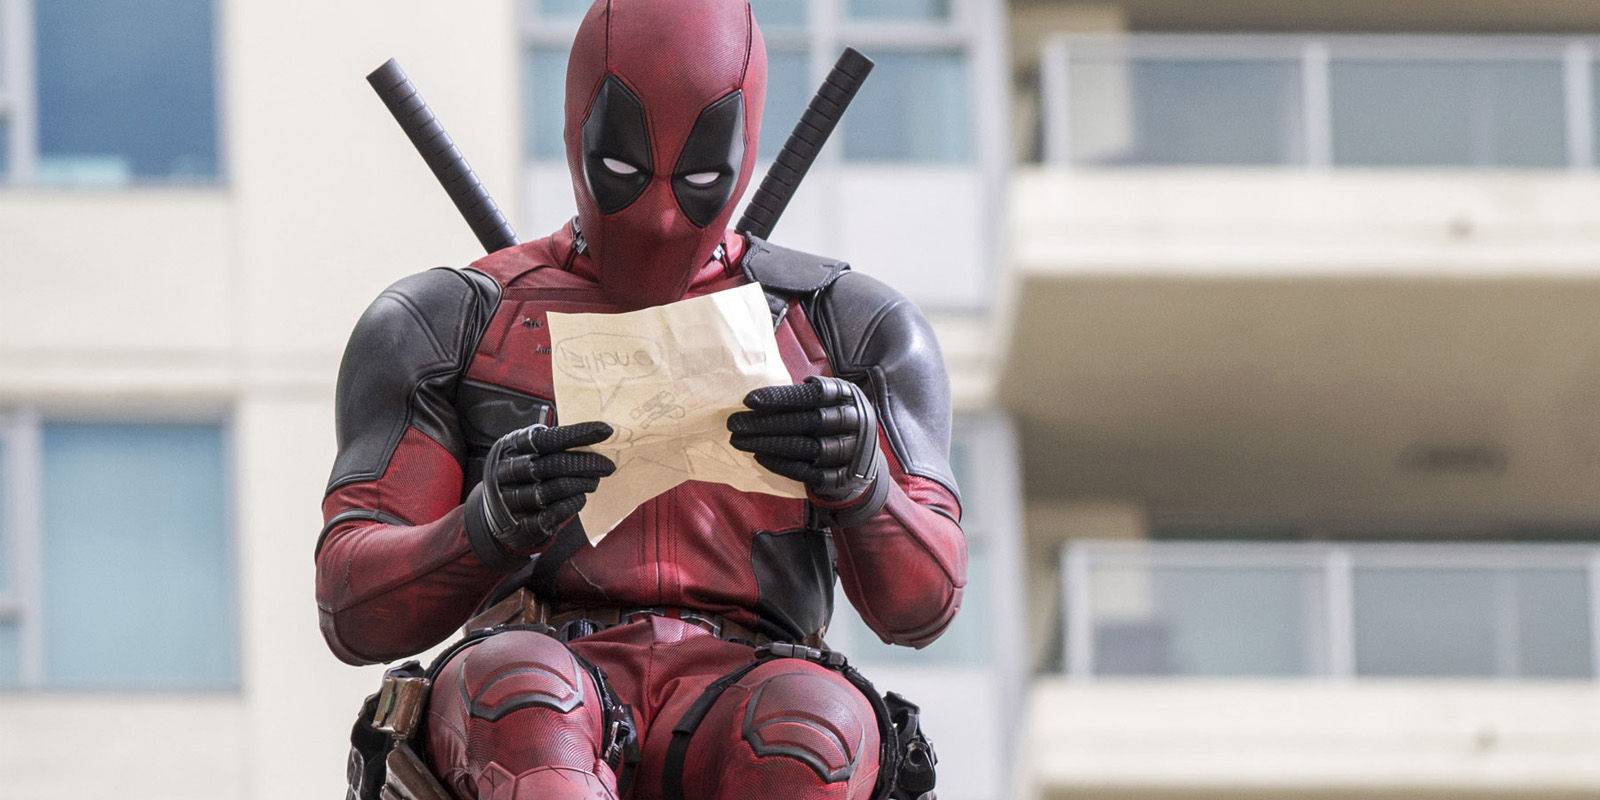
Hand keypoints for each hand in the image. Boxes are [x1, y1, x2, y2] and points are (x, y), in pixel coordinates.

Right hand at [465, 421, 615, 565]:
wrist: (495, 512)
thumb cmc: (521, 473)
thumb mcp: (527, 452)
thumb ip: (554, 444)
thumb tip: (596, 433)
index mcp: (511, 447)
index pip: (547, 439)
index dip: (577, 434)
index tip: (606, 431)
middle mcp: (508, 472)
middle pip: (555, 464)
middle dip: (587, 463)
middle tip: (608, 465)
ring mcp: (512, 499)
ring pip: (556, 488)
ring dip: (582, 484)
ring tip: (595, 481)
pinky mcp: (521, 524)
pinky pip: (553, 514)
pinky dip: (572, 504)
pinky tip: (581, 498)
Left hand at [728, 376, 888, 523]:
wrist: (862, 459)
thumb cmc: (833, 420)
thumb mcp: (830, 400)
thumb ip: (803, 395)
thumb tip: (758, 396)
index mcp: (849, 397)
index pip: (813, 395)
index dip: (780, 397)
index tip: (749, 400)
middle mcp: (855, 423)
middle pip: (808, 421)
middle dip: (767, 422)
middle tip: (735, 423)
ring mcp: (851, 452)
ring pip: (806, 447)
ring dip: (769, 444)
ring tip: (740, 440)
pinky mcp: (841, 477)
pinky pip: (807, 472)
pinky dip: (781, 464)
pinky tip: (759, 456)